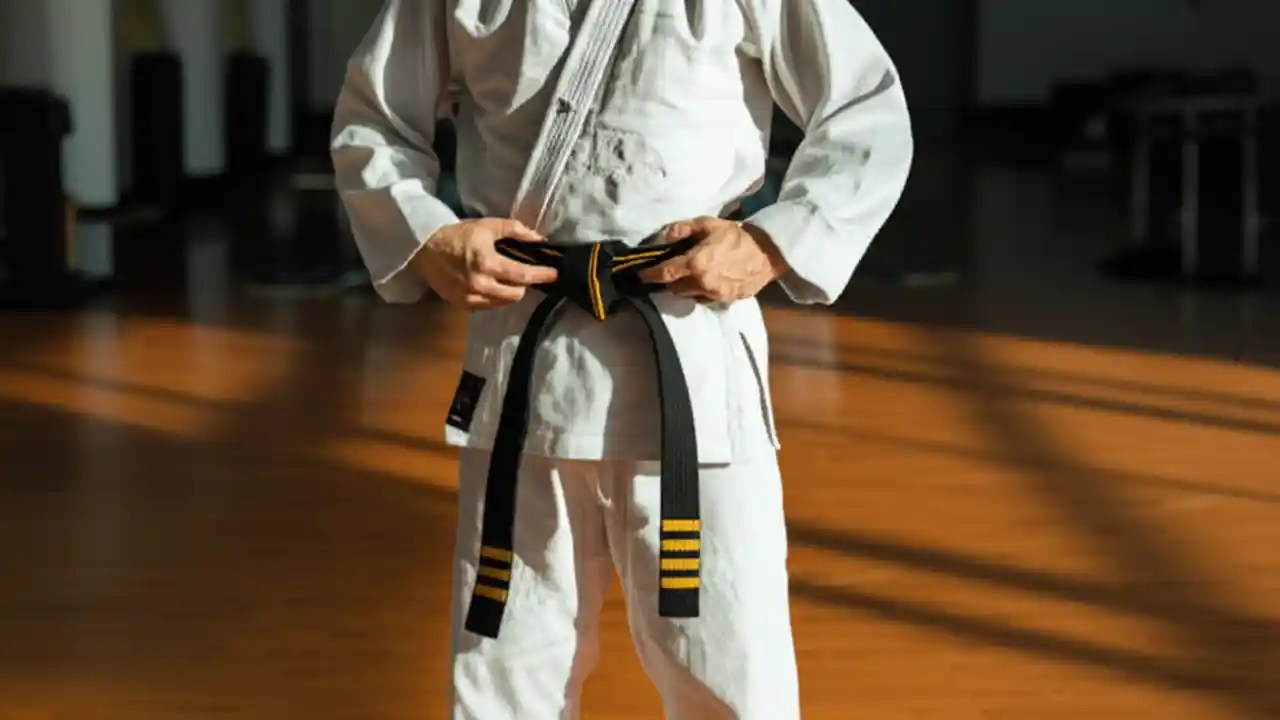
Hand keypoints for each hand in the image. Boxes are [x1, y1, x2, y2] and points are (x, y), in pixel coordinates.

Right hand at [410, 218, 557, 309]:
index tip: (554, 274)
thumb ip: (514, 230)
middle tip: (524, 274)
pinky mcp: (462, 304)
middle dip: (524, 284)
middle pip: (515, 294)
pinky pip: (488, 306)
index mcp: (487, 263)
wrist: (425, 249)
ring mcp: (469, 297)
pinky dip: (494, 297)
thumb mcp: (487, 226)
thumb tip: (539, 238)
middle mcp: (479, 284)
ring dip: (510, 292)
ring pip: (502, 302)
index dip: (540, 275)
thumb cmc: (458, 235)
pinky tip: (492, 285)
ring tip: (507, 280)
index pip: (521, 275)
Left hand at [637, 217, 788, 302]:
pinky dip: (701, 292)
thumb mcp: (706, 224)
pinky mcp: (726, 300)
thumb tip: (662, 237)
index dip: (649, 275)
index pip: (664, 274)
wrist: (767, 252)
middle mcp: (702, 283)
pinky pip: (706, 299)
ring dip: (684, 287)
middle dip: (668, 281)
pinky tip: (705, 281)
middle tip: (668, 272)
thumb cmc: (735, 235)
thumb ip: (681, 229)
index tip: (640, 275)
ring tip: (687, 276)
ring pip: (689, 295)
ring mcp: (714, 295)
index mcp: (695, 264)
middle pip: (674, 288)